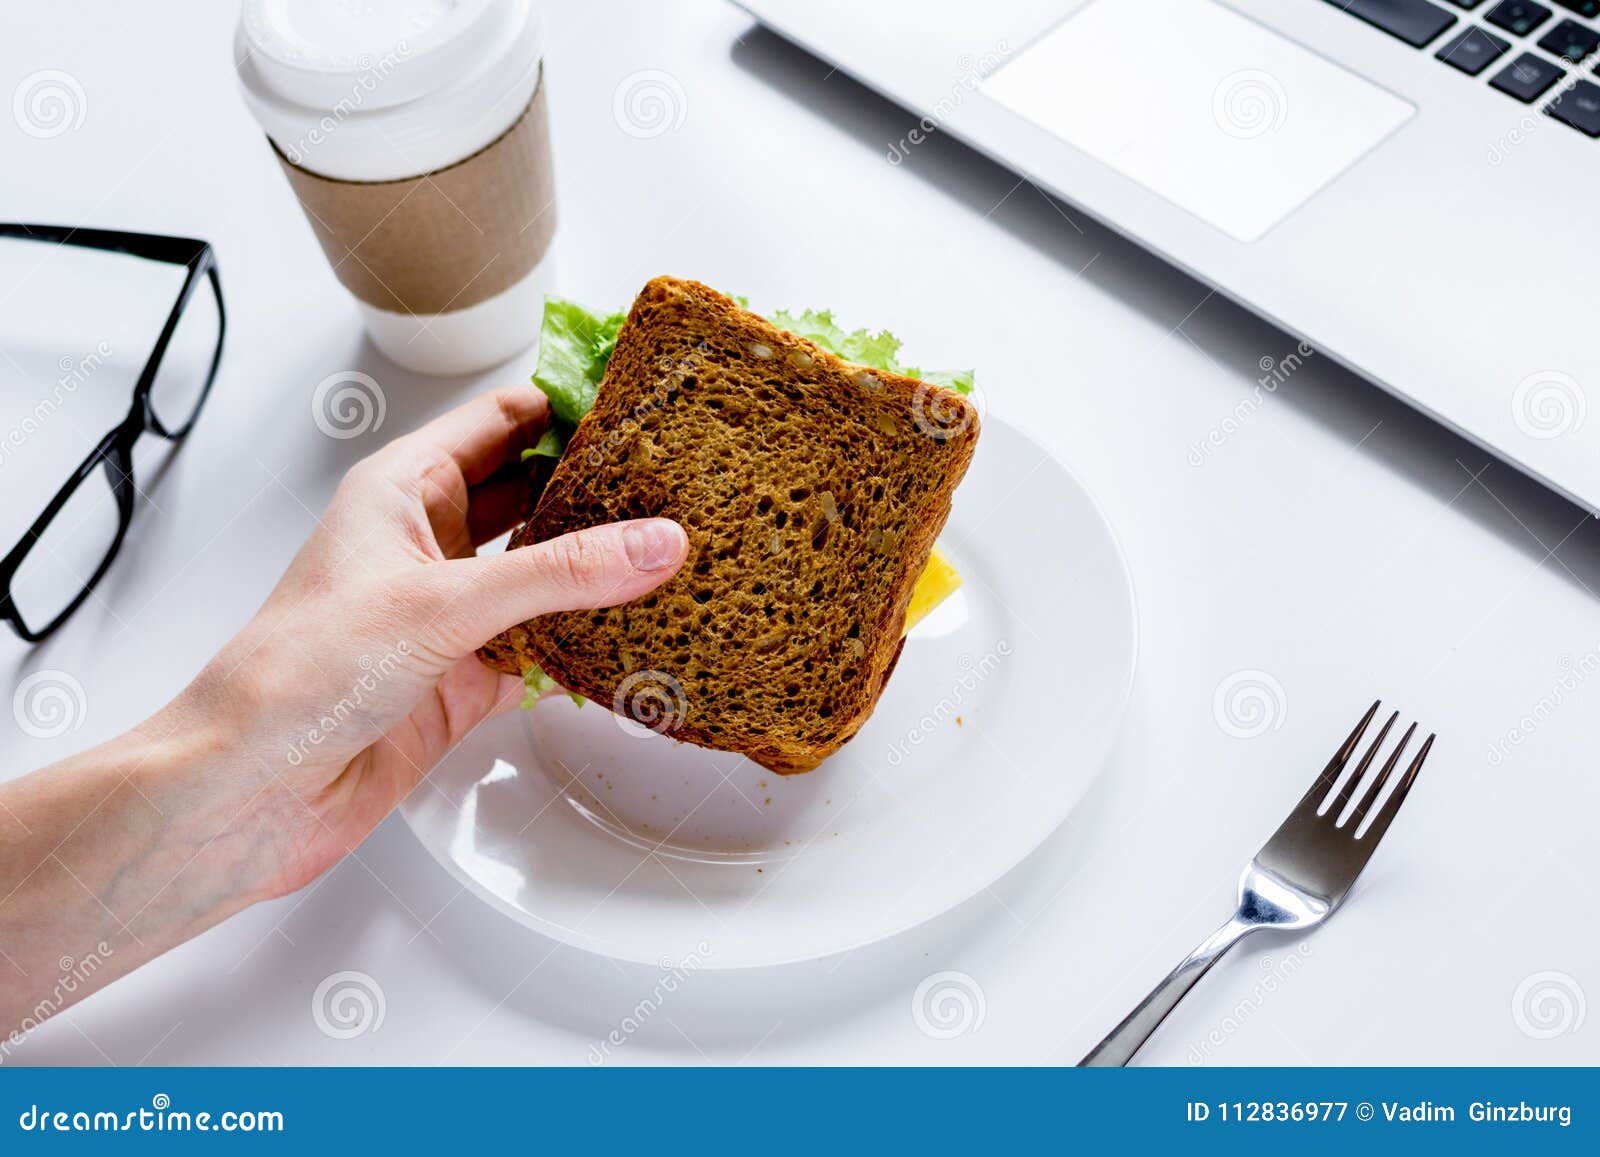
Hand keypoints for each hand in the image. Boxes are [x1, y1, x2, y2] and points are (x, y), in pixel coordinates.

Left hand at [177, 387, 686, 899]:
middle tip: (682, 481)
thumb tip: (653, 542)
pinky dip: (588, 646)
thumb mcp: (441, 604)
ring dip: (600, 570)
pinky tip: (637, 637)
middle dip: (602, 488)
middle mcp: (430, 545)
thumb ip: (558, 574)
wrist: (250, 793)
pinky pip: (546, 649)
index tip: (646, 403)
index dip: (571, 405)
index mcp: (404, 489)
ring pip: (546, 575)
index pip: (504, 422)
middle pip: (535, 495)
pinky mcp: (467, 681)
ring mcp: (452, 615)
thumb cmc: (294, 676)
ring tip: (678, 551)